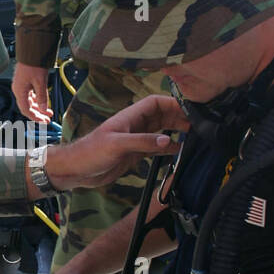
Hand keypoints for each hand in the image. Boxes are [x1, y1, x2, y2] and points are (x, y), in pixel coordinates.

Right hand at [12, 63, 51, 121]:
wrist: (32, 51)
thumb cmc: (34, 64)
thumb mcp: (40, 82)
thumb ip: (42, 97)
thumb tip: (44, 110)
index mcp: (19, 91)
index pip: (26, 110)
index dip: (35, 117)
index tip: (43, 121)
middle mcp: (18, 90)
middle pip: (27, 107)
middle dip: (38, 114)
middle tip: (48, 119)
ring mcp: (21, 86)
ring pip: (29, 102)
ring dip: (39, 107)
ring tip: (49, 112)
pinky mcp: (25, 82)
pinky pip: (30, 95)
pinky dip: (37, 100)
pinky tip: (43, 103)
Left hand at [45, 96, 187, 190]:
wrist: (76, 170)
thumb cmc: (90, 152)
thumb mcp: (117, 145)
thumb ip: (143, 142)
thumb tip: (169, 140)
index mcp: (130, 117)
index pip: (156, 103)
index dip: (173, 103)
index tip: (190, 109)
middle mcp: (135, 125)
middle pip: (162, 115)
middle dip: (179, 117)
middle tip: (197, 125)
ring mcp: (136, 139)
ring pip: (161, 130)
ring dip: (176, 131)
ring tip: (193, 136)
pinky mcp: (135, 153)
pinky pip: (156, 146)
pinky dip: (168, 147)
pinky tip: (178, 150)